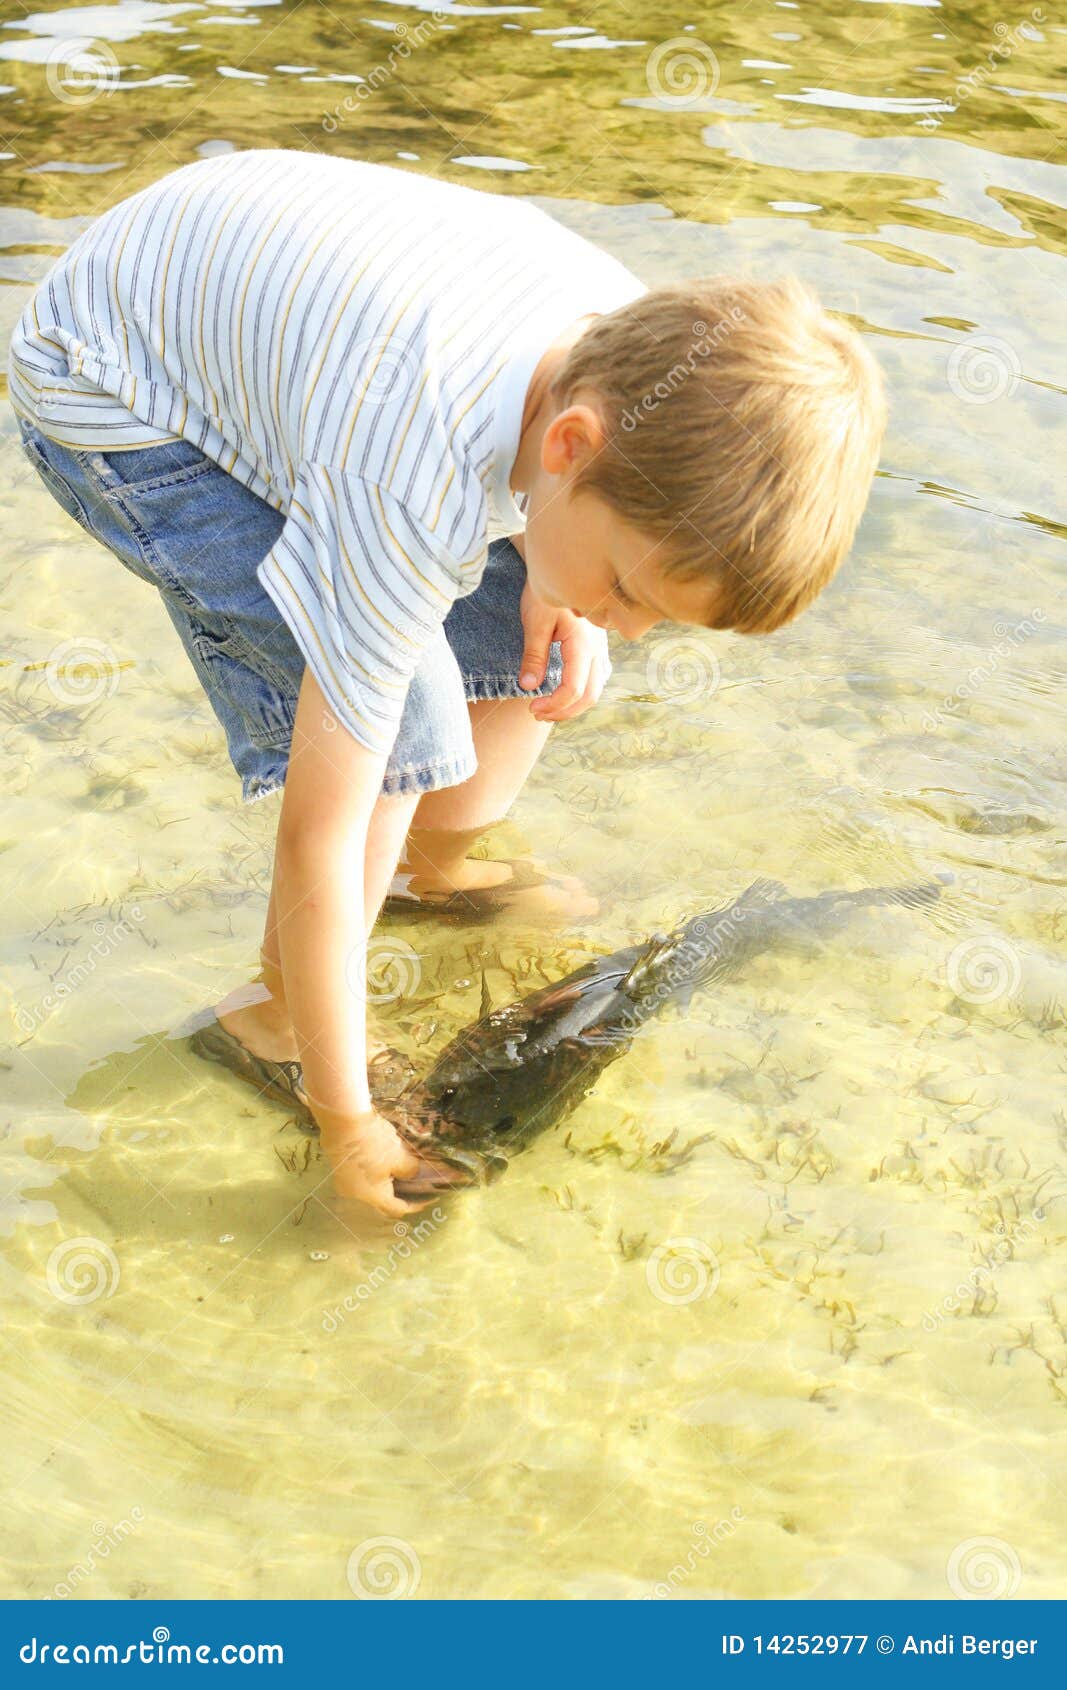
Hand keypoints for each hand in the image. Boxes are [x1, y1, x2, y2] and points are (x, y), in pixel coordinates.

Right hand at [309, 1098, 435, 1217]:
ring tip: (400, 1165)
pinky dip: (373, 1169)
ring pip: (370, 1185)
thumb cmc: (373, 1142)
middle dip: (399, 1190)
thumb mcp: (398, 1156)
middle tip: (414, 1181)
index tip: (427, 1199)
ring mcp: (343, 1180)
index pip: (397, 1208)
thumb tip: (413, 1174)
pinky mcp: (338, 1166)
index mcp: (372, 1195)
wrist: (342, 1119)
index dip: (414, 1205)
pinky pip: (360, 1174)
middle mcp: (355, 1193)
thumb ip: (410, 1170)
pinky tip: (382, 1156)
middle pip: (382, 1198)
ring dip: (385, 1178)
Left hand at [518, 579, 610, 722]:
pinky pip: (593, 679)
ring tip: (546, 708)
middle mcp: (597, 650)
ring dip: (572, 705)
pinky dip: (578, 693)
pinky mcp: (596, 648)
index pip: (573, 689)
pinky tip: (559, 692)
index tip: (531, 706)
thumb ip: (533, 655)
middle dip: (563, 712)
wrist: (564, 567)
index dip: (553, 705)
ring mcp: (600, 650)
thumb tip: (529, 686)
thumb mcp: (535, 621)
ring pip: (594, 690)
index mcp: (583, 645)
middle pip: (589, 696)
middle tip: (536, 713)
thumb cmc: (546, 591)